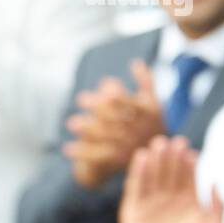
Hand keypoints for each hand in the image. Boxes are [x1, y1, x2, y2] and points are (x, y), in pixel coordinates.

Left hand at [64, 61, 167, 188]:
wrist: (156, 157)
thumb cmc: (150, 122)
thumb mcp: (153, 102)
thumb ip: (146, 82)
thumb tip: (136, 62)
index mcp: (147, 114)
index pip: (130, 104)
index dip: (116, 97)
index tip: (104, 87)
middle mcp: (138, 130)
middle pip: (116, 119)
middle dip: (98, 108)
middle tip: (81, 99)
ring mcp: (128, 146)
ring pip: (106, 137)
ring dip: (88, 129)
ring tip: (71, 123)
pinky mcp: (118, 160)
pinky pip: (98, 156)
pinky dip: (82, 152)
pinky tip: (66, 148)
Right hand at [120, 136, 222, 222]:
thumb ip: (218, 209)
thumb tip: (214, 183)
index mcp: (188, 203)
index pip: (187, 177)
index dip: (188, 163)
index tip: (189, 150)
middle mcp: (168, 201)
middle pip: (169, 173)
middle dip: (171, 157)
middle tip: (172, 142)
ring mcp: (149, 206)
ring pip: (152, 177)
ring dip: (154, 161)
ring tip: (157, 145)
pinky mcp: (132, 212)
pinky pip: (135, 189)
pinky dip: (137, 173)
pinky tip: (141, 158)